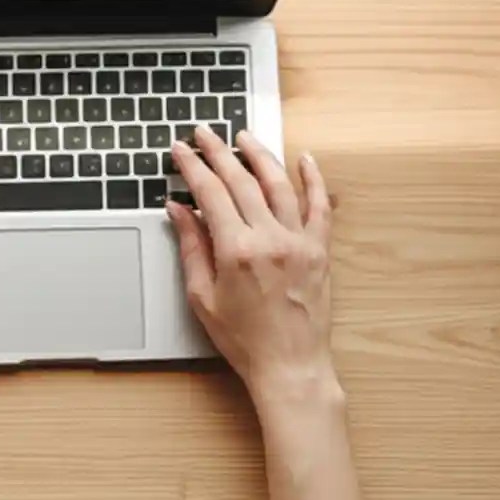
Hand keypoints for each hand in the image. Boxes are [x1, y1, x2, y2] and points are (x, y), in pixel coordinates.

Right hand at [168, 126, 336, 404]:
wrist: (289, 366)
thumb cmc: (243, 339)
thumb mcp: (202, 295)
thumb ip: (191, 247)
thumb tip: (179, 210)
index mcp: (236, 250)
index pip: (210, 193)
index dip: (193, 166)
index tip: (181, 150)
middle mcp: (270, 239)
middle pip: (241, 181)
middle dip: (219, 152)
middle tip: (204, 134)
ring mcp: (298, 242)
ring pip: (279, 185)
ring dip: (259, 156)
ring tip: (244, 137)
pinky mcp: (319, 251)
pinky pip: (320, 206)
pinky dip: (313, 180)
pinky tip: (304, 160)